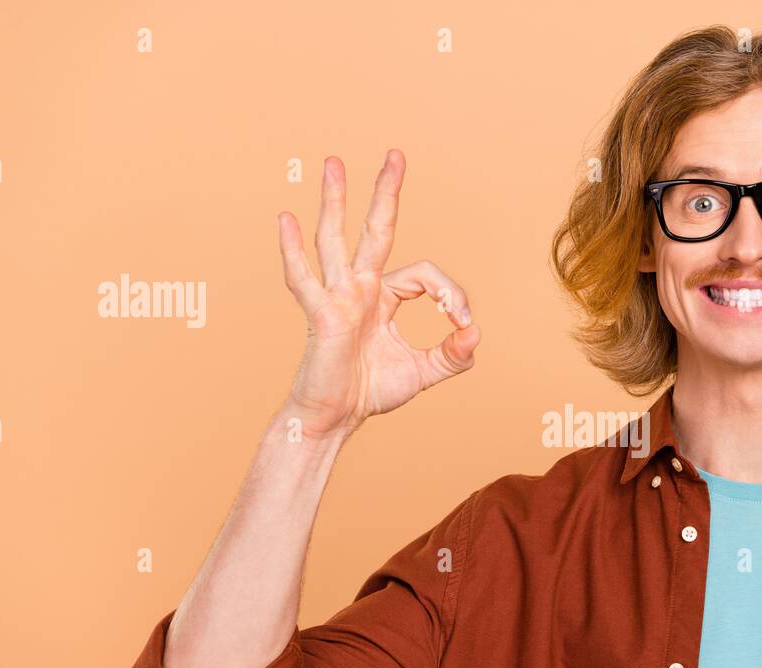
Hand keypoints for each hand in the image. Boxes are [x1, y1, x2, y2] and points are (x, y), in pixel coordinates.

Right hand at [277, 151, 479, 438]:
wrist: (334, 418)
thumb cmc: (370, 391)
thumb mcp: (423, 373)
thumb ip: (453, 354)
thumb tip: (475, 333)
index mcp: (385, 297)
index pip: (424, 275)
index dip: (450, 294)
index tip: (461, 322)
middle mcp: (360, 288)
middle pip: (376, 230)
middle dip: (386, 193)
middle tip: (396, 155)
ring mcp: (338, 297)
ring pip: (336, 240)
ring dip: (335, 201)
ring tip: (332, 163)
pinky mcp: (320, 315)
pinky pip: (305, 279)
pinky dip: (293, 252)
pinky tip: (286, 220)